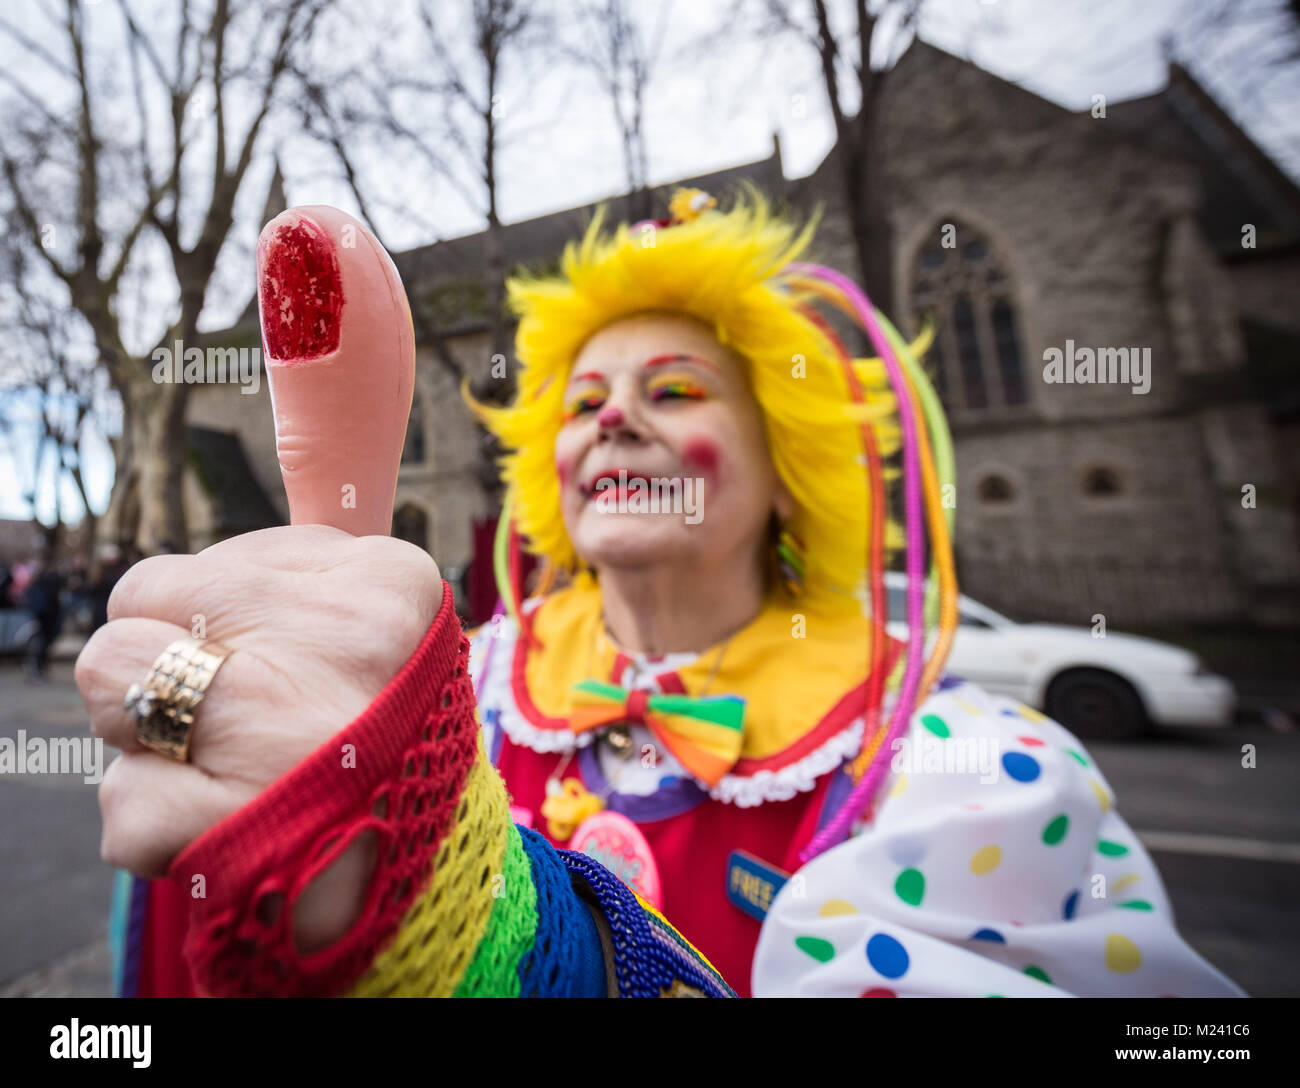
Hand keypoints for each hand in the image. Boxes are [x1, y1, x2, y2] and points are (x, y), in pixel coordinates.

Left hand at [76, 206, 425, 946]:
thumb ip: (337, 447)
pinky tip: (242, 834)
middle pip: (133, 623)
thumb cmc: (382, 727)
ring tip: (245, 773)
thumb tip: (317, 231)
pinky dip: (168, 829)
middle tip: (263, 722)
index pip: (182, 577)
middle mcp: (338, 649)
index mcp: (384, 584)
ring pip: (111, 697)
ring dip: (160, 747)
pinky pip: (117, 804)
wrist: (428, 886)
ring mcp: (277, 740)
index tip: (284, 679)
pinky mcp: (221, 832)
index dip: (220, 635)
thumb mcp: (370, 591)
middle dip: (177, 675)